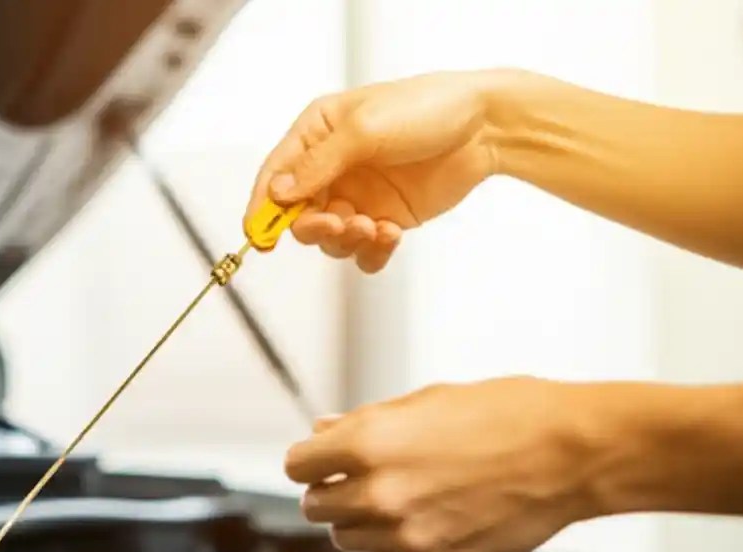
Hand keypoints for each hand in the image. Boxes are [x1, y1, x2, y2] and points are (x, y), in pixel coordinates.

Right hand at [246, 70, 511, 272]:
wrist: (484, 128)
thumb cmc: (426, 109)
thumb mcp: (364, 130)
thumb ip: (318, 164)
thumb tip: (278, 192)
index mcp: (318, 134)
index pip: (276, 174)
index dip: (262, 207)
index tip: (258, 237)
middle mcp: (332, 168)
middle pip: (299, 214)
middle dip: (313, 227)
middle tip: (335, 226)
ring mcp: (359, 195)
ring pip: (330, 238)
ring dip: (344, 240)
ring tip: (371, 227)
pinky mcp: (385, 218)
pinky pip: (363, 251)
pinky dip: (372, 251)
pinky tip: (391, 233)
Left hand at [285, 377, 621, 551]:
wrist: (571, 455)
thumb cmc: (508, 415)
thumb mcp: (427, 401)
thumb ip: (366, 423)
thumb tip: (323, 431)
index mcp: (369, 444)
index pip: (298, 466)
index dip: (310, 460)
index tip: (322, 459)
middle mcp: (379, 494)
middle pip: (315, 507)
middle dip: (330, 491)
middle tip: (356, 478)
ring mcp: (406, 535)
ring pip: (347, 539)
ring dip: (359, 521)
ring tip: (396, 497)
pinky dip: (392, 544)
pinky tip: (421, 518)